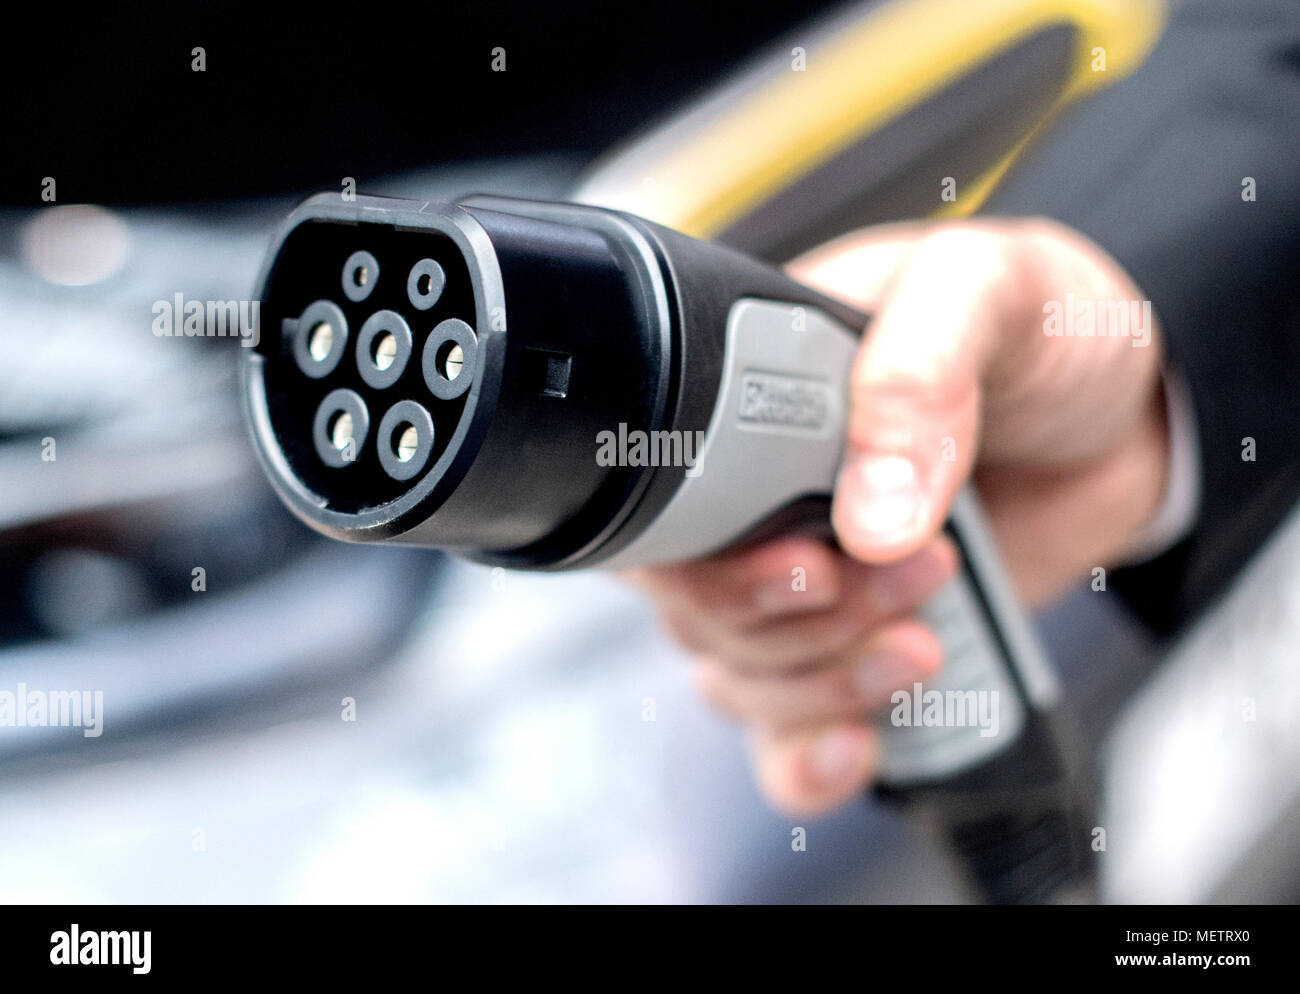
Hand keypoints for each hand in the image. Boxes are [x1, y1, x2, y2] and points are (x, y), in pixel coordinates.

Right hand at [624, 217, 1169, 815]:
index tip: (815, 563)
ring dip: (822, 682)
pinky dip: (806, 763)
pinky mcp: (856, 648)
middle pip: (698, 612)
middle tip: (907, 570)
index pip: (668, 510)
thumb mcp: (989, 295)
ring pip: (737, 682)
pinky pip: (788, 738)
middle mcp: (758, 504)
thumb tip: (868, 517)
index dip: (719, 561)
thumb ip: (918, 376)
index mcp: (751, 405)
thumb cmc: (1043, 334)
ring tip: (923, 636)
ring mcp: (807, 584)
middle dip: (800, 622)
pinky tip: (855, 747)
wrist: (1128, 418)